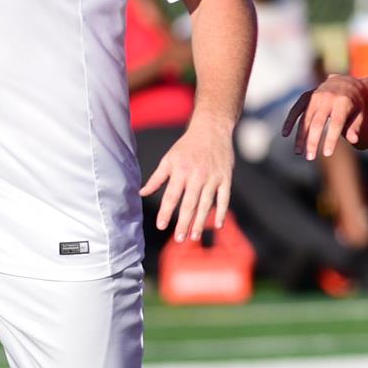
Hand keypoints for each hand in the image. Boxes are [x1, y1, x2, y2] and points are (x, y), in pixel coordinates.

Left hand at [139, 122, 231, 242]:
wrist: (211, 129)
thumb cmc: (187, 146)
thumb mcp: (169, 159)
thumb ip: (156, 178)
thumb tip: (141, 193)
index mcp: (180, 171)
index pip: (171, 195)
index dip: (166, 212)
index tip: (161, 226)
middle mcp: (196, 175)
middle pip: (189, 203)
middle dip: (184, 222)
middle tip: (179, 238)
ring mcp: (212, 177)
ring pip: (206, 204)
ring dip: (201, 222)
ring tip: (194, 236)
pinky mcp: (226, 178)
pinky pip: (224, 198)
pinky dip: (222, 212)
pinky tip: (218, 225)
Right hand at [282, 75, 367, 159]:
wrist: (345, 82)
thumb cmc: (354, 103)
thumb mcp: (360, 113)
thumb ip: (355, 126)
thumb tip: (354, 140)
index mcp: (343, 101)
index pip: (336, 123)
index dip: (331, 139)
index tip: (327, 154)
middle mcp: (327, 98)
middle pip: (318, 122)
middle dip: (313, 141)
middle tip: (310, 157)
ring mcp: (315, 96)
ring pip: (305, 118)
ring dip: (300, 136)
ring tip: (298, 152)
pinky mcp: (306, 96)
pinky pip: (296, 109)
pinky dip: (290, 121)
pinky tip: (285, 134)